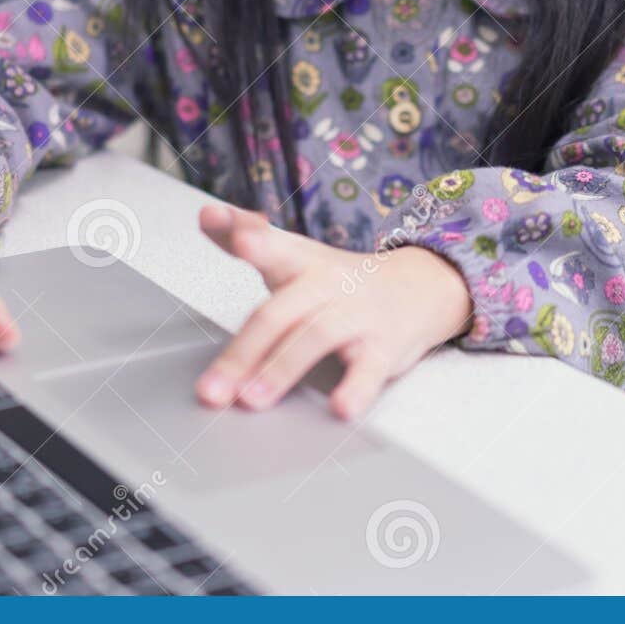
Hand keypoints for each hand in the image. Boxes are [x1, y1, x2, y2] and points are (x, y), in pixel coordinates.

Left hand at [194, 202, 472, 420]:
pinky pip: (369, 370)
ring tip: (252, 399)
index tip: (238, 236)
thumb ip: (244, 237)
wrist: (418, 287)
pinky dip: (356, 389)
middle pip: (279, 313)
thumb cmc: (338, 279)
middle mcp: (326, 284)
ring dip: (281, 370)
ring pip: (317, 337)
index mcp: (299, 261)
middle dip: (243, 352)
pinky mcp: (384, 348)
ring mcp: (356, 315)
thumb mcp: (292, 253)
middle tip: (212, 388)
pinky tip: (341, 407)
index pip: (272, 246)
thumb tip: (206, 216)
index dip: (253, 240)